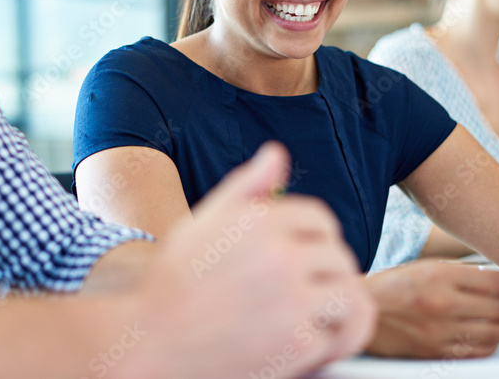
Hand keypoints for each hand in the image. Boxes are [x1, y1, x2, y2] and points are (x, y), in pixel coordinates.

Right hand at [123, 142, 375, 378]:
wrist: (150, 339)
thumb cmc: (174, 279)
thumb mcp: (206, 220)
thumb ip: (247, 185)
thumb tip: (276, 154)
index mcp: (262, 220)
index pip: (321, 219)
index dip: (315, 238)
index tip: (301, 257)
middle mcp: (282, 255)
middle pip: (339, 257)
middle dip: (325, 274)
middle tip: (305, 293)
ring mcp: (293, 300)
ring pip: (348, 295)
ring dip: (334, 308)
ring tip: (312, 317)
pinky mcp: (296, 345)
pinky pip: (333, 337)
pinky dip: (318, 345)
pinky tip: (293, 344)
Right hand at [364, 261, 498, 358]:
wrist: (365, 311)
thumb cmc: (392, 287)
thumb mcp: (424, 268)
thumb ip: (458, 274)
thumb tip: (492, 281)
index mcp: (440, 275)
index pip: (493, 280)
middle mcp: (443, 302)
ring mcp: (441, 330)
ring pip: (493, 332)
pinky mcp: (438, 350)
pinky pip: (477, 351)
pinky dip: (489, 345)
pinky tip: (489, 338)